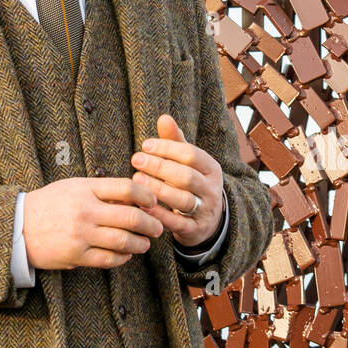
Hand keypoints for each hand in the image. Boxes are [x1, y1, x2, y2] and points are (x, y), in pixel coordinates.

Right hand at [22, 177, 164, 270]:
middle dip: (151, 224)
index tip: (153, 201)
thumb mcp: (74, 187)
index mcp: (85, 189)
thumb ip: (102, 191)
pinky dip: (123, 258)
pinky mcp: (76, 256)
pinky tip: (127, 254)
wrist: (18, 226)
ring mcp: (81, 235)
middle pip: (131, 217)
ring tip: (145, 243)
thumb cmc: (50, 203)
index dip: (147, 195)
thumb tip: (135, 198)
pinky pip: (109, 260)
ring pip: (123, 241)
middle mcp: (85, 211)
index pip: (126, 188)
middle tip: (158, 227)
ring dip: (140, 243)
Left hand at [131, 114, 224, 247]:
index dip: (167, 148)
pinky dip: (160, 214)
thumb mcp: (187, 162)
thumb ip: (175, 141)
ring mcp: (205, 210)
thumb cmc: (190, 182)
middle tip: (136, 159)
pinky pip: (177, 223)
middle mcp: (212, 189)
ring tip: (136, 179)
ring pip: (183, 200)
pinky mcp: (195, 230)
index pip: (191, 154)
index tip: (145, 145)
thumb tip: (164, 117)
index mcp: (211, 168)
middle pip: (186, 177)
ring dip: (158, 189)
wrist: (207, 220)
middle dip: (159, 167)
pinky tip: (142, 205)